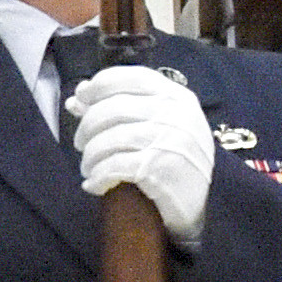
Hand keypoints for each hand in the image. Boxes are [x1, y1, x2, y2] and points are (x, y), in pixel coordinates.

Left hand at [68, 62, 217, 248]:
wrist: (203, 205)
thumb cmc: (177, 161)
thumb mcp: (161, 126)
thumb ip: (122, 107)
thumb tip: (78, 97)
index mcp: (177, 97)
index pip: (131, 77)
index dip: (99, 85)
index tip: (81, 100)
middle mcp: (176, 114)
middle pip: (113, 108)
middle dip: (87, 126)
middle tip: (81, 143)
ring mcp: (169, 140)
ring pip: (109, 138)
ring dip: (90, 156)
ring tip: (89, 167)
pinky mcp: (158, 169)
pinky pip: (113, 166)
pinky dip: (97, 176)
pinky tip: (94, 184)